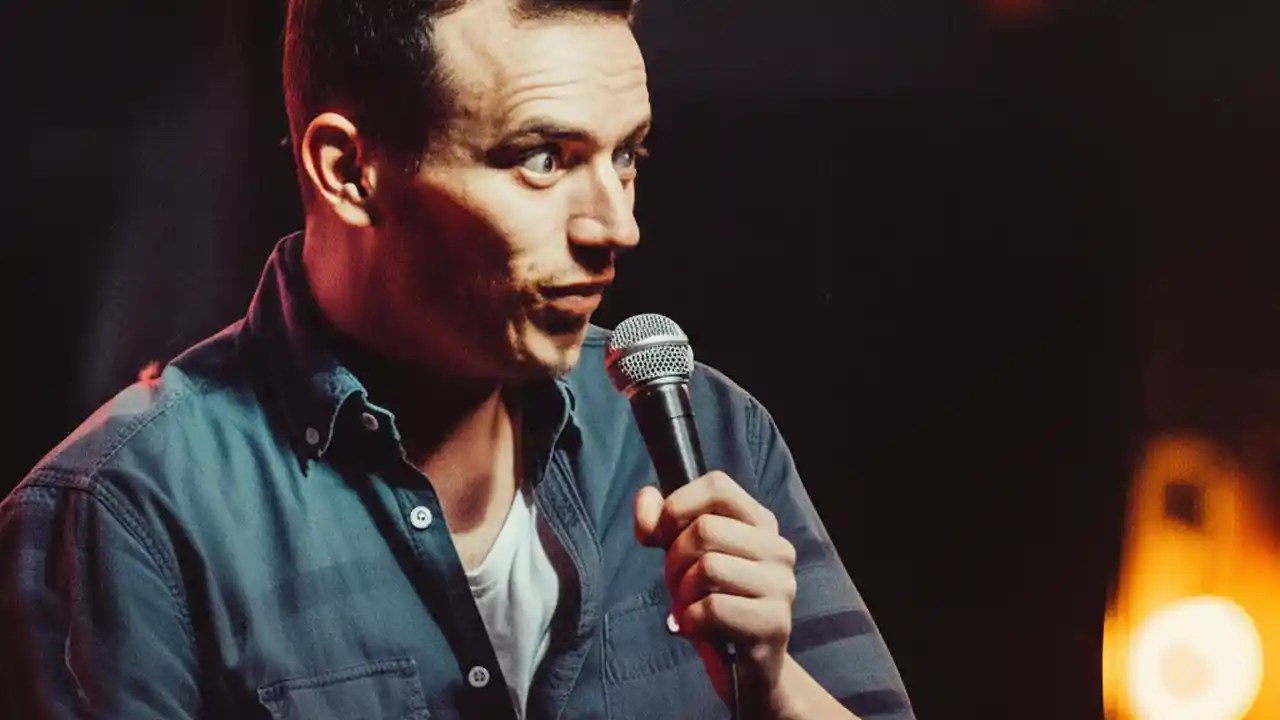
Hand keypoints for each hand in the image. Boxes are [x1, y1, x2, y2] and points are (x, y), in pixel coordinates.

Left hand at [634, 471, 797, 703]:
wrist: (745, 671)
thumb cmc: (713, 605)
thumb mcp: (682, 559)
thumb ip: (662, 523)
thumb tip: (646, 500)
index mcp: (760, 523)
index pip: (718, 486)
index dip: (677, 505)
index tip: (662, 535)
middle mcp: (778, 548)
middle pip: (705, 529)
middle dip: (674, 560)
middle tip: (678, 585)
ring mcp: (781, 585)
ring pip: (708, 567)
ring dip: (682, 593)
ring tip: (690, 607)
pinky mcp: (774, 623)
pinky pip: (713, 609)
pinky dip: (690, 621)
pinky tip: (696, 628)